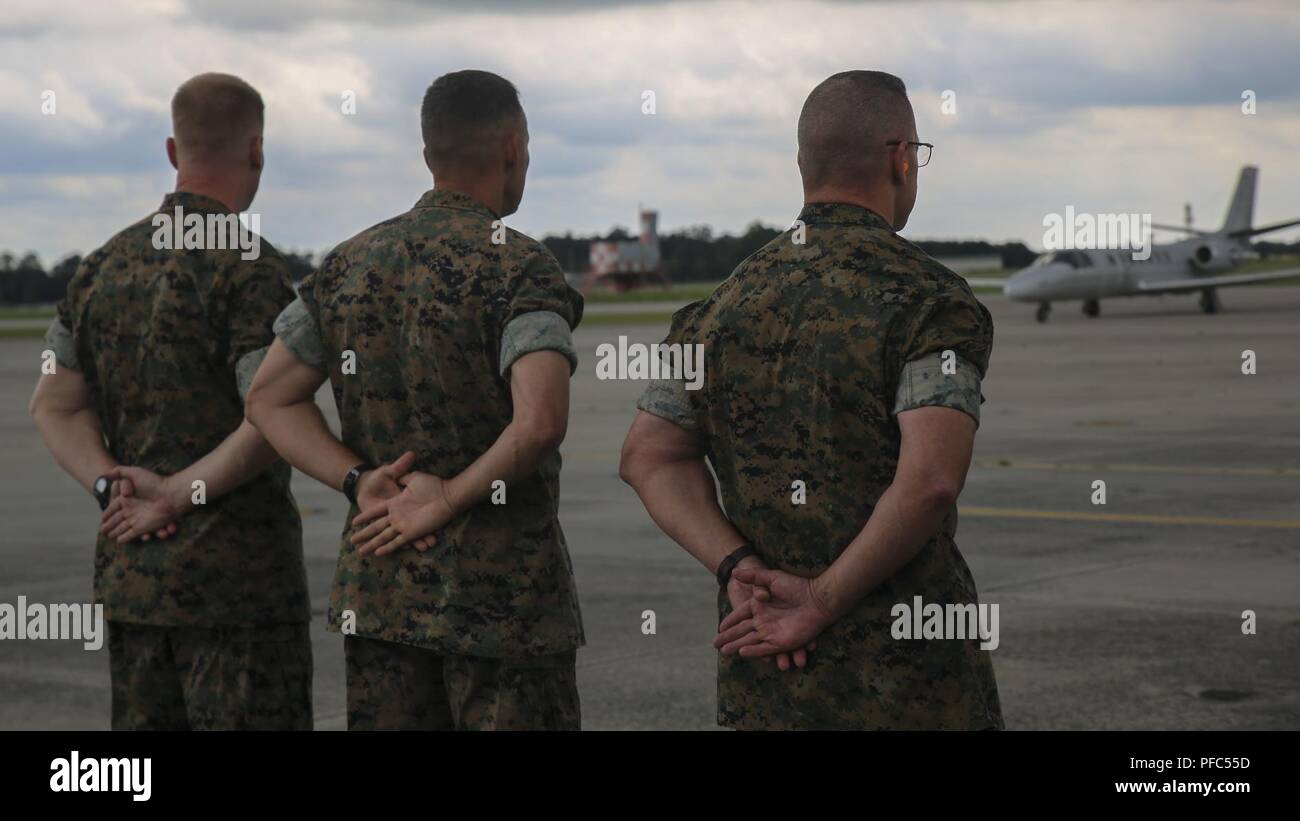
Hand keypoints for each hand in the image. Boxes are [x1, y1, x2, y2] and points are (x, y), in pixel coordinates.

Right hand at [99, 467, 183, 543]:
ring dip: (116, 532)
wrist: (170, 494)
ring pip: (123, 528)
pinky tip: (119, 541)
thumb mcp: (134, 472)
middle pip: (117, 519)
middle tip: (102, 531)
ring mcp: (137, 519)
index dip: (107, 513)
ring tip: (109, 536)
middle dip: (109, 525)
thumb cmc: (154, 482)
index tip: (102, 519)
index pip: (114, 508)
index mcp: (127, 499)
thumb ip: (119, 471)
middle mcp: (131, 510)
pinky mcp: (143, 527)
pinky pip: (132, 534)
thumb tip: (105, 474)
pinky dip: (125, 538)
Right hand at [350, 471, 456, 556]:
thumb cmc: (433, 485)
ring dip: (372, 544)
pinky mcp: (412, 532)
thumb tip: (396, 476)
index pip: (376, 511)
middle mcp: (397, 516)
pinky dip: (388, 547)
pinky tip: (378, 553)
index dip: (366, 516)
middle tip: (352, 541)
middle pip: (376, 527)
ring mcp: (404, 525)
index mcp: (395, 503)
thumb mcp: (414, 478)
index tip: (354, 522)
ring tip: (360, 552)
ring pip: (384, 537)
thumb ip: (403, 476)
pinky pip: (397, 542)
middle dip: (364, 534)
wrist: (447, 495)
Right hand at [726, 556, 816, 670]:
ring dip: (736, 646)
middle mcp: (764, 620)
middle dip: (728, 637)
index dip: (729, 621)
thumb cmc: (797, 586)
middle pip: (741, 630)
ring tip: (724, 652)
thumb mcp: (771, 578)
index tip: (719, 628)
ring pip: (749, 641)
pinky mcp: (782, 641)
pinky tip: (741, 653)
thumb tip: (734, 572)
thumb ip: (753, 577)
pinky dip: (753, 651)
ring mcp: (772, 631)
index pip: (740, 615)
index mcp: (760, 606)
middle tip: (715, 644)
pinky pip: (764, 648)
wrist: (817, 599)